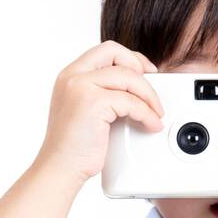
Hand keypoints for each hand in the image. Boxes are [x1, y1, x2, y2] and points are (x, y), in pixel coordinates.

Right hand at [34, 40, 164, 184]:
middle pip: (116, 53)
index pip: (106, 50)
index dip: (130, 57)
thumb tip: (134, 89)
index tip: (146, 72)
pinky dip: (147, 114)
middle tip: (153, 92)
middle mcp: (73, 76)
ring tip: (156, 113)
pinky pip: (131, 101)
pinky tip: (151, 124)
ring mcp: (81, 86)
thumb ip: (103, 93)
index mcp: (70, 75)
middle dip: (141, 68)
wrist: (60, 168)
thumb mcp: (85, 110)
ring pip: (128, 77)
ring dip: (149, 96)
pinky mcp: (92, 102)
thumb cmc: (74, 147)